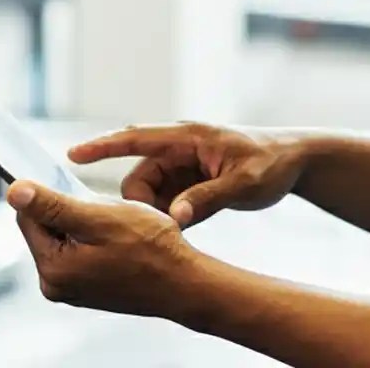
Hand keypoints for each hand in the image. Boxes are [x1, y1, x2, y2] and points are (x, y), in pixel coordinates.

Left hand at [6, 180, 196, 318]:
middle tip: (105, 210)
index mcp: (52, 269)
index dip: (47, 193)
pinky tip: (118, 238)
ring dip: (83, 223)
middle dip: (69, 210)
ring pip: (63, 238)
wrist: (184, 284)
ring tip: (116, 225)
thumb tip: (13, 192)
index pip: (28, 217)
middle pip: (44, 228)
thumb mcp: (100, 217)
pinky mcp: (86, 289)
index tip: (73, 186)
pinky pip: (78, 252)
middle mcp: (55, 284)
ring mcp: (71, 289)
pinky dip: (93, 238)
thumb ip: (53, 205)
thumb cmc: (151, 250)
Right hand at [68, 122, 307, 227]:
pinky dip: (166, 216)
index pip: (136, 138)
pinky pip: (166, 200)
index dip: (102, 146)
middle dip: (138, 203)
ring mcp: (185, 164)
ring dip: (154, 213)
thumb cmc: (273, 164)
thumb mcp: (244, 184)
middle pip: (139, 176)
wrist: (297, 161)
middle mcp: (181, 147)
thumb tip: (173, 219)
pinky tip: (179, 232)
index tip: (72, 156)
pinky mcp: (191, 180)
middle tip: (155, 228)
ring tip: (174, 232)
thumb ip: (208, 200)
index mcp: (189, 137)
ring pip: (150, 192)